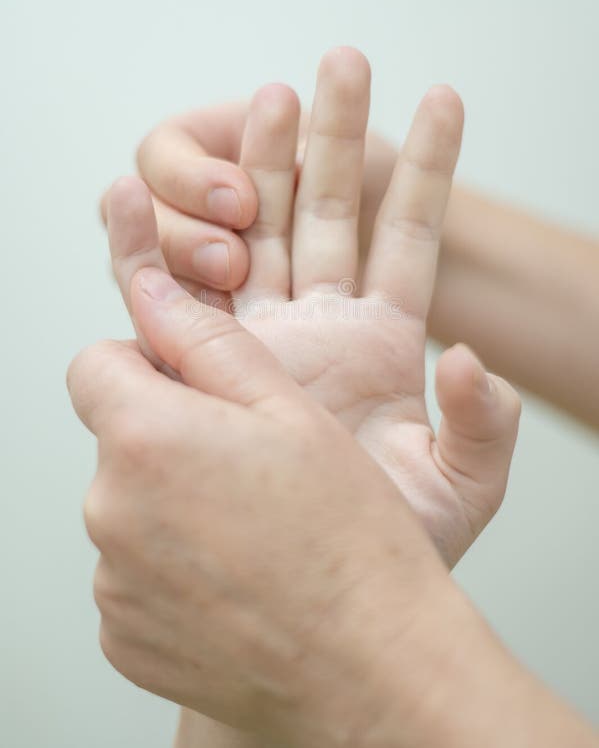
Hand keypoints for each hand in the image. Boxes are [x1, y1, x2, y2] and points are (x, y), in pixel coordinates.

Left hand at [67, 286, 458, 747]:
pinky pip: (134, 575)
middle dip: (168, 439)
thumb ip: (206, 340)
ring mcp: (113, 581)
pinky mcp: (124, 638)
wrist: (370, 666)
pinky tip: (239, 579)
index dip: (147, 367)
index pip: (96, 365)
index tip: (198, 393)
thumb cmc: (345, 533)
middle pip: (117, 441)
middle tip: (250, 468)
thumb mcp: (289, 410)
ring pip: (128, 508)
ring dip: (173, 505)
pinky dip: (173, 569)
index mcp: (145, 437)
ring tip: (254, 529)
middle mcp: (108, 508)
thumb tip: (147, 289)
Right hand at [106, 48, 519, 566]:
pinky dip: (153, 239)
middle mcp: (318, 324)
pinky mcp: (202, 362)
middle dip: (336, 137)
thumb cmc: (386, 554)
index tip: (442, 99)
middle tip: (343, 62)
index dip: (427, 169)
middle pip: (330, 210)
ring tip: (268, 97)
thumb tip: (475, 364)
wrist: (310, 601)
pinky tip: (144, 184)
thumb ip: (482, 427)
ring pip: (259, 229)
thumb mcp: (459, 492)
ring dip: (261, 163)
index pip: (410, 236)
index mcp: (383, 340)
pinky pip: (171, 289)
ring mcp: (260, 336)